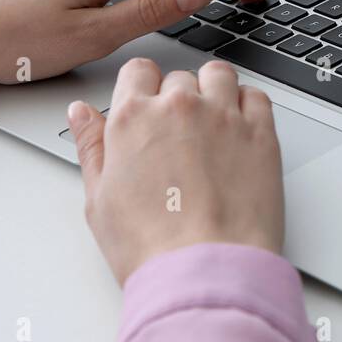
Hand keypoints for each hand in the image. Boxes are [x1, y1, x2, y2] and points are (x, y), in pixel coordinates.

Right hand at [67, 58, 282, 283]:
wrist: (204, 270)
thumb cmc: (151, 246)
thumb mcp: (99, 200)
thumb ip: (91, 146)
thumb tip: (81, 114)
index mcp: (133, 119)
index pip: (138, 71)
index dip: (142, 89)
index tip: (147, 107)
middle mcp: (179, 107)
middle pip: (179, 77)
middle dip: (177, 98)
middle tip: (178, 137)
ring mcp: (223, 116)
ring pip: (219, 75)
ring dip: (214, 91)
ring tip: (211, 127)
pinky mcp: (261, 132)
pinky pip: (256, 96)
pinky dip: (248, 105)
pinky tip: (239, 132)